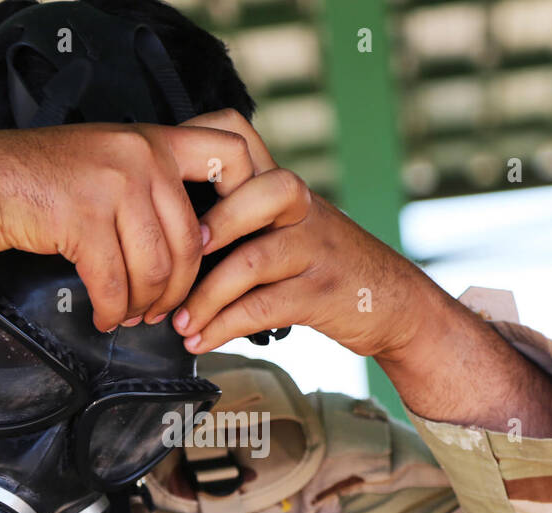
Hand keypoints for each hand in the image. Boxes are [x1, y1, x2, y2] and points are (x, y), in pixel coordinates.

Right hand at [0, 123, 255, 330]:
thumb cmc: (37, 180)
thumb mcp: (105, 163)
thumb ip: (150, 187)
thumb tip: (191, 241)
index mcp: (153, 140)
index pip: (232, 157)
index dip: (242, 206)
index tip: (220, 250)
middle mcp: (140, 155)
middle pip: (191, 240)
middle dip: (179, 289)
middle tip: (161, 312)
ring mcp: (112, 184)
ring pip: (156, 268)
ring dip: (143, 304)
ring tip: (127, 315)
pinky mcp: (83, 218)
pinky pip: (115, 281)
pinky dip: (110, 308)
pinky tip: (102, 315)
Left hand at [165, 109, 435, 360]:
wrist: (394, 301)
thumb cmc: (325, 263)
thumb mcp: (289, 224)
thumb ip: (241, 214)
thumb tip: (164, 228)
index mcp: (281, 185)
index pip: (238, 134)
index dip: (196, 142)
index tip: (157, 181)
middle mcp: (301, 207)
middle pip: (255, 192)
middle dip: (206, 227)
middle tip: (166, 262)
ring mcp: (314, 249)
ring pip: (251, 260)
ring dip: (205, 296)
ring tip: (177, 321)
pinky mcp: (320, 293)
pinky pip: (264, 307)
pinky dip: (224, 327)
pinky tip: (202, 339)